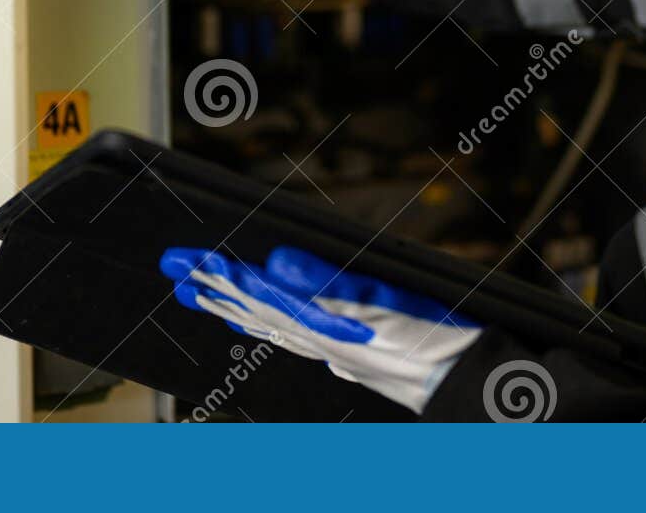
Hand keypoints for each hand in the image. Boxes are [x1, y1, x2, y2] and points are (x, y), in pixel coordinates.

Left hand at [161, 246, 481, 413]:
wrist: (469, 385)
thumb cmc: (435, 346)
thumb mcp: (384, 306)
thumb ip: (328, 284)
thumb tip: (276, 262)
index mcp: (325, 323)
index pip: (258, 295)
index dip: (222, 274)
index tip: (185, 260)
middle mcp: (323, 337)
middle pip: (256, 310)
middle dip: (216, 287)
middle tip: (175, 267)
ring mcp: (336, 346)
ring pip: (273, 326)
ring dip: (236, 305)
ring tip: (202, 292)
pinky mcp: (354, 349)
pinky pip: (298, 338)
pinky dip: (274, 327)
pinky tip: (263, 324)